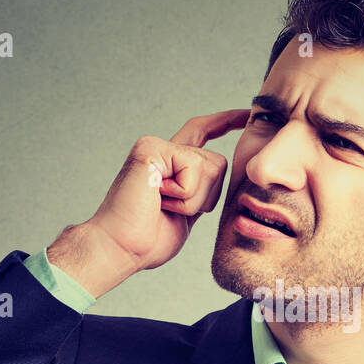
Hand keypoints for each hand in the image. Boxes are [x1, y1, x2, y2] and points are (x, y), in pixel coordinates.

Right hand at [47, 108, 248, 296]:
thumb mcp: (186, 214)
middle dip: (205, 198)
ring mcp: (156, 147)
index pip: (202, 132)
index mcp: (171, 164)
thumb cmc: (146, 240)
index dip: (225, 122)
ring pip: (210, 167)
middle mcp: (164, 150)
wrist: (119, 249)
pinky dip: (183, 194)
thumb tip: (223, 177)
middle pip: (218, 164)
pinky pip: (194, 168)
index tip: (244, 113)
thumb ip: (203, 192)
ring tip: (161, 206)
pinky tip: (157, 198)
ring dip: (193, 199)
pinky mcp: (151, 148)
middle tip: (170, 211)